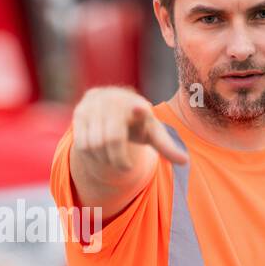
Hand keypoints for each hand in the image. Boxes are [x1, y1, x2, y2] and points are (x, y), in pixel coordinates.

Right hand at [71, 86, 188, 175]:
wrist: (113, 105)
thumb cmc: (137, 124)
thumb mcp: (152, 133)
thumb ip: (166, 147)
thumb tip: (185, 162)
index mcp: (137, 104)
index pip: (138, 110)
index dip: (138, 110)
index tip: (140, 109)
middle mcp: (114, 99)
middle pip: (111, 140)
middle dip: (118, 160)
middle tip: (125, 166)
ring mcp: (95, 103)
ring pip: (93, 144)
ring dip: (102, 159)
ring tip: (111, 155)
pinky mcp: (79, 110)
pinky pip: (81, 143)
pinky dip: (90, 153)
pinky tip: (98, 149)